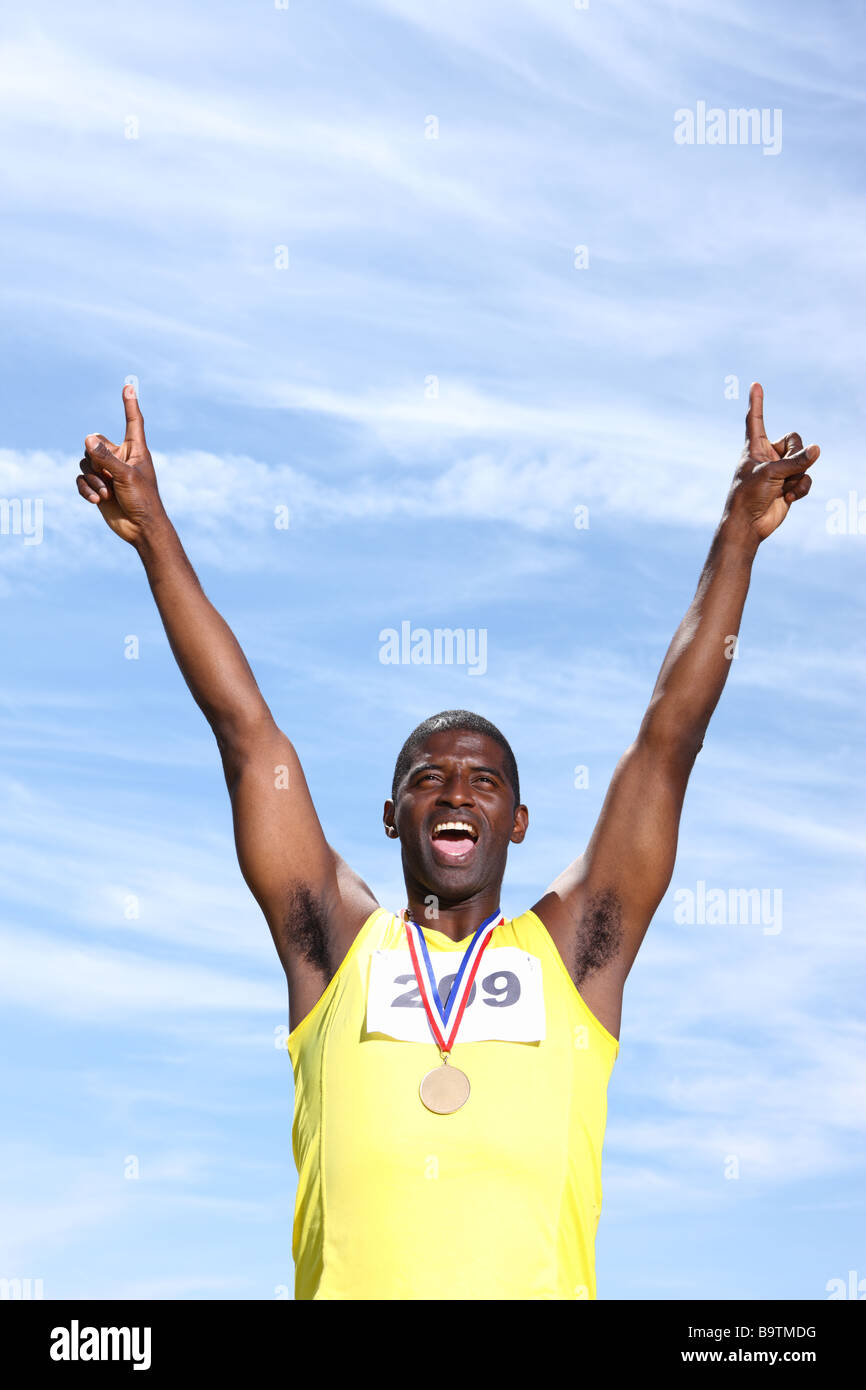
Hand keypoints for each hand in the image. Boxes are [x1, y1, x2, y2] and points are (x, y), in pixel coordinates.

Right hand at [77, 385, 164, 545]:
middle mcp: (120, 457)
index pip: (132, 422)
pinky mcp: (98, 486)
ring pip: (85, 462)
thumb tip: (87, 437)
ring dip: (93, 479)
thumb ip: (106, 456)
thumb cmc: (143, 500)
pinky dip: (87, 489)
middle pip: (95, 443)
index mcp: (136, 450)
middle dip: (96, 459)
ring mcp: (107, 472)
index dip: (130, 404)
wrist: (140, 529)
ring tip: (106, 493)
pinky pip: (81, 479)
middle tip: (108, 475)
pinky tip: (97, 500)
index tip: (128, 386)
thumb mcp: (125, 475)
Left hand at [726, 382, 819, 543]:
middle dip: (795, 455)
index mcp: (754, 447)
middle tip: (782, 472)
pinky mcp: (789, 486)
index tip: (755, 384)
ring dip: (795, 477)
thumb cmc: (749, 495)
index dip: (756, 403)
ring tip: (780, 490)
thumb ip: (796, 460)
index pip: (755, 420)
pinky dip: (799, 489)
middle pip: (795, 440)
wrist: (749, 524)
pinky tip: (787, 499)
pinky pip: (806, 479)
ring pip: (804, 462)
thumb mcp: (771, 473)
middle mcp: (768, 455)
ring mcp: (780, 470)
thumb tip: (817, 449)